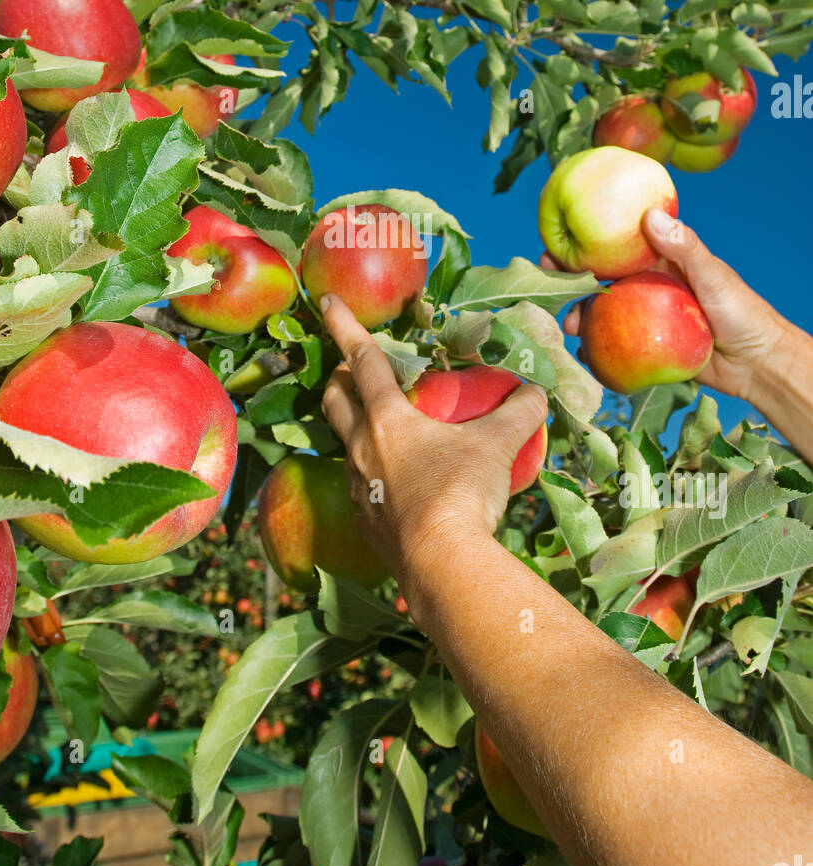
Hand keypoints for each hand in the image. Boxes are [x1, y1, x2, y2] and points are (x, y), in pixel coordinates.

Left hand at [319, 293, 547, 587]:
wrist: (440, 565)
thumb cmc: (461, 493)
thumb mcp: (497, 446)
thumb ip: (518, 413)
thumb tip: (537, 391)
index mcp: (387, 418)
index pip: (363, 359)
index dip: (345, 326)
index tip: (326, 300)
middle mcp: (361, 447)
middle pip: (336, 400)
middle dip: (338, 379)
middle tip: (348, 369)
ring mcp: (357, 487)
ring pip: (343, 444)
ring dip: (352, 427)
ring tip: (375, 427)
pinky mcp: (364, 522)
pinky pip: (358, 486)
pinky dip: (369, 474)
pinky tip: (391, 482)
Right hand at [550, 208, 790, 402]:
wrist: (757, 362)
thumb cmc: (743, 311)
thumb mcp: (713, 276)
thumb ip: (685, 247)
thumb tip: (650, 216)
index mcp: (657, 264)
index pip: (612, 249)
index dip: (580, 246)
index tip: (552, 248)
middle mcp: (645, 289)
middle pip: (597, 282)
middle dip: (567, 284)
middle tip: (546, 291)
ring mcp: (642, 320)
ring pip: (600, 316)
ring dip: (579, 318)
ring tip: (569, 328)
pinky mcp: (645, 349)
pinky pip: (613, 349)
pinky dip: (595, 352)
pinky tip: (584, 356)